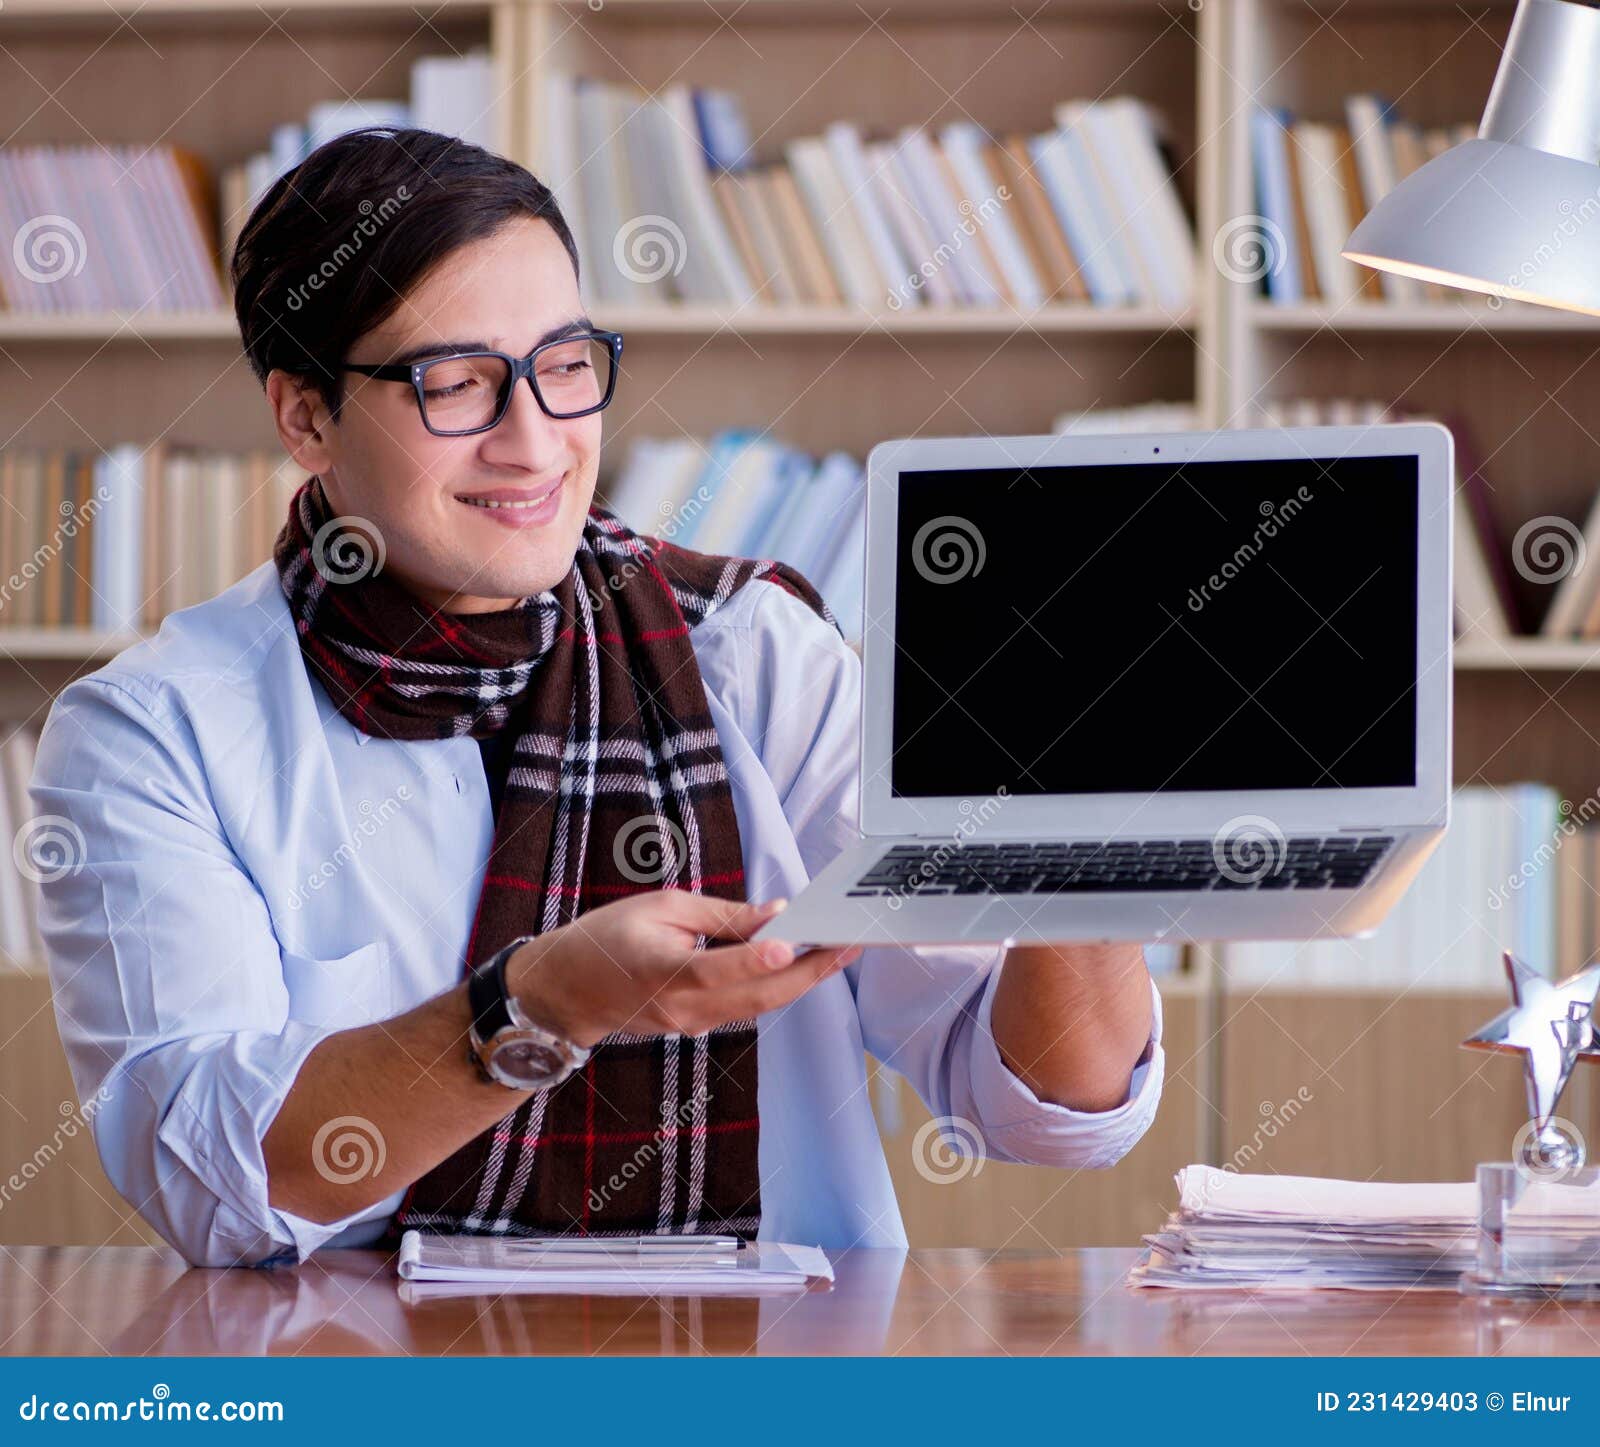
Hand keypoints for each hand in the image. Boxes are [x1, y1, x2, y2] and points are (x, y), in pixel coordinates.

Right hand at [505, 892, 859, 1046]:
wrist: (570, 990)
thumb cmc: (611, 938)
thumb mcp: (663, 908)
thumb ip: (721, 916)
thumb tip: (774, 915)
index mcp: (662, 971)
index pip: (715, 968)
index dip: (753, 959)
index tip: (790, 943)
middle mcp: (682, 1006)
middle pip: (755, 996)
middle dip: (808, 973)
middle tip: (847, 946)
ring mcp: (692, 1023)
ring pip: (758, 1006)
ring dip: (801, 981)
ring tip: (837, 953)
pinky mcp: (699, 1026)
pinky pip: (746, 1008)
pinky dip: (776, 987)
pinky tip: (802, 966)